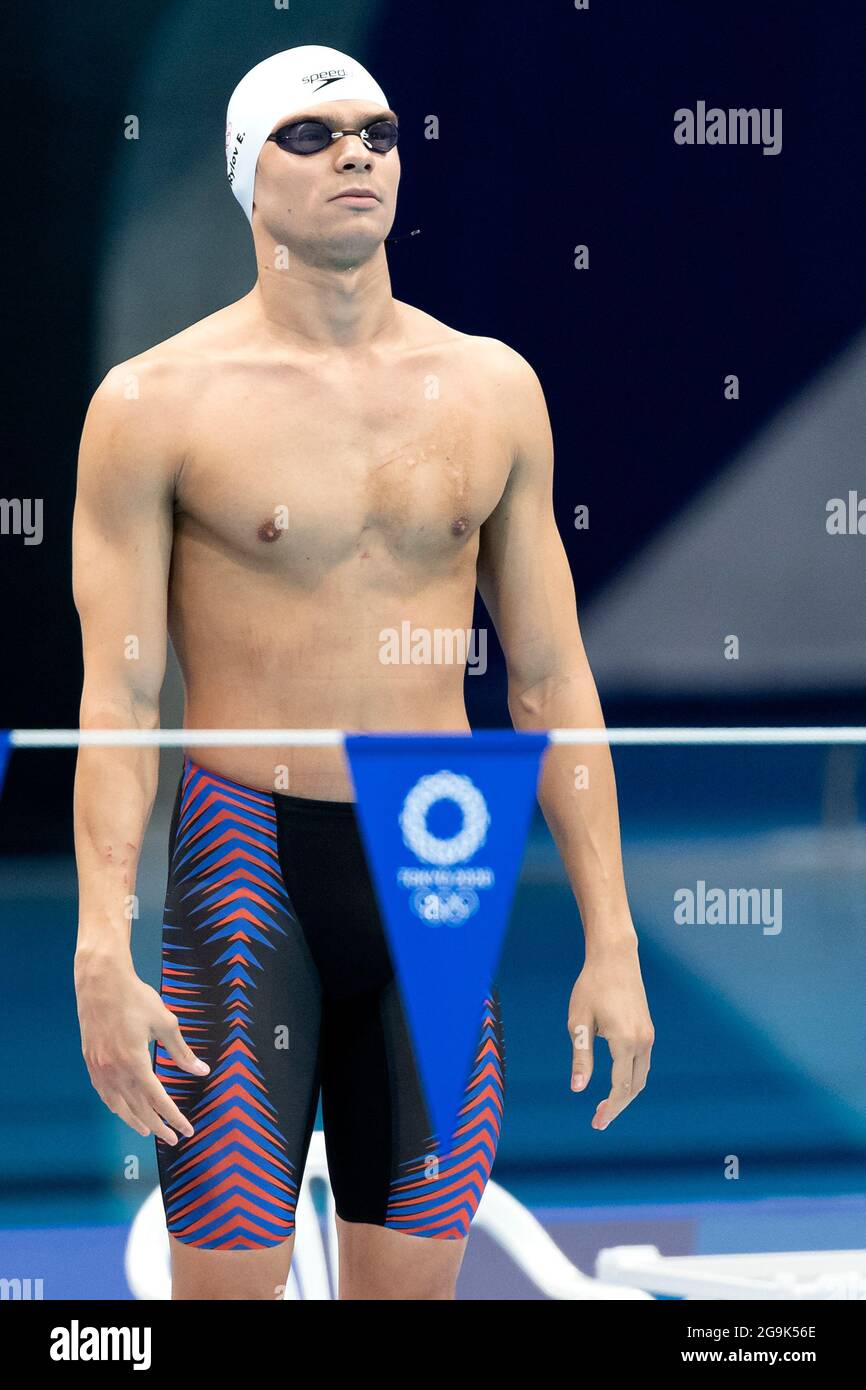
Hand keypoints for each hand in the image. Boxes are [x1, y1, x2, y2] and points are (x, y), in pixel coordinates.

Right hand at [75, 947, 209, 1142]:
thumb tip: (201, 1071)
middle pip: (138, 1108)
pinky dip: (116, 1106)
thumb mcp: (165, 1023)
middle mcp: (115, 1071)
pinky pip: (104, 1094)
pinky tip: (122, 1109)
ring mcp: (99, 1068)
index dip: (174, 1118)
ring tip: (148, 1131)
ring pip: (118, 1105)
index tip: (186, 1131)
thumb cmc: (136, 998)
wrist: (101, 983)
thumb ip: (181, 1052)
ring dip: (135, 1121)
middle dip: (158, 1126)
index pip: (158, 1100)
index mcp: (135, 1063)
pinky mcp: (91, 1062)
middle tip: (172, 1139)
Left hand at [567, 937, 653, 1129]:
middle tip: (598, 1120)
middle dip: (618, 1105)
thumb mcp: (579, 1022)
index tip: (597, 1123)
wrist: (614, 957)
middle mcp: (642, 1041)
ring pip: (641, 1075)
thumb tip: (578, 1089)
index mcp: (624, 1041)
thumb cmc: (591, 986)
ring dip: (626, 1092)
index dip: (610, 1108)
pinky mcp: (647, 1029)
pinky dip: (631, 1077)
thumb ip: (581, 1057)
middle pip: (634, 1086)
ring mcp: (648, 1035)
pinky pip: (642, 1062)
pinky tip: (615, 1080)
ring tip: (605, 1105)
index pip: (620, 1087)